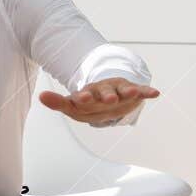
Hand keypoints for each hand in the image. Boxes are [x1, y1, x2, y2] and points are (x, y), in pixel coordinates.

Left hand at [38, 77, 158, 124]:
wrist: (108, 93)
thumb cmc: (88, 103)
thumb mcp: (72, 105)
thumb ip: (58, 102)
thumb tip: (40, 97)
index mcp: (88, 94)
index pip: (84, 96)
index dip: (83, 97)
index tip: (81, 98)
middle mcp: (103, 91)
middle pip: (104, 92)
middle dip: (107, 96)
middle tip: (110, 99)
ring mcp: (118, 90)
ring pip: (122, 90)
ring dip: (128, 92)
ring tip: (134, 93)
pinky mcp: (131, 90)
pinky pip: (140, 90)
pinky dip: (147, 91)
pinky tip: (155, 93)